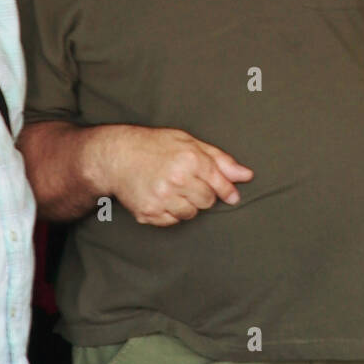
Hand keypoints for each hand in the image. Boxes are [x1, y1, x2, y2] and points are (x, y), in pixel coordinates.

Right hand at [102, 126, 252, 226]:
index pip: (219, 183)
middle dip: (202, 193)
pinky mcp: (149, 212)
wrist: (116, 156)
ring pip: (191, 214)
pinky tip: (162, 197)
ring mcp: (162, 198)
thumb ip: (219, 159)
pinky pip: (172, 221)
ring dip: (187, 204)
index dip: (227, 191)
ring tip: (173, 188)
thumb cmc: (155, 146)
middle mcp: (177, 179)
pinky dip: (171, 212)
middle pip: (207, 201)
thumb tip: (246, 175)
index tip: (232, 196)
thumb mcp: (188, 142)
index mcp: (189, 158)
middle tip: (188, 181)